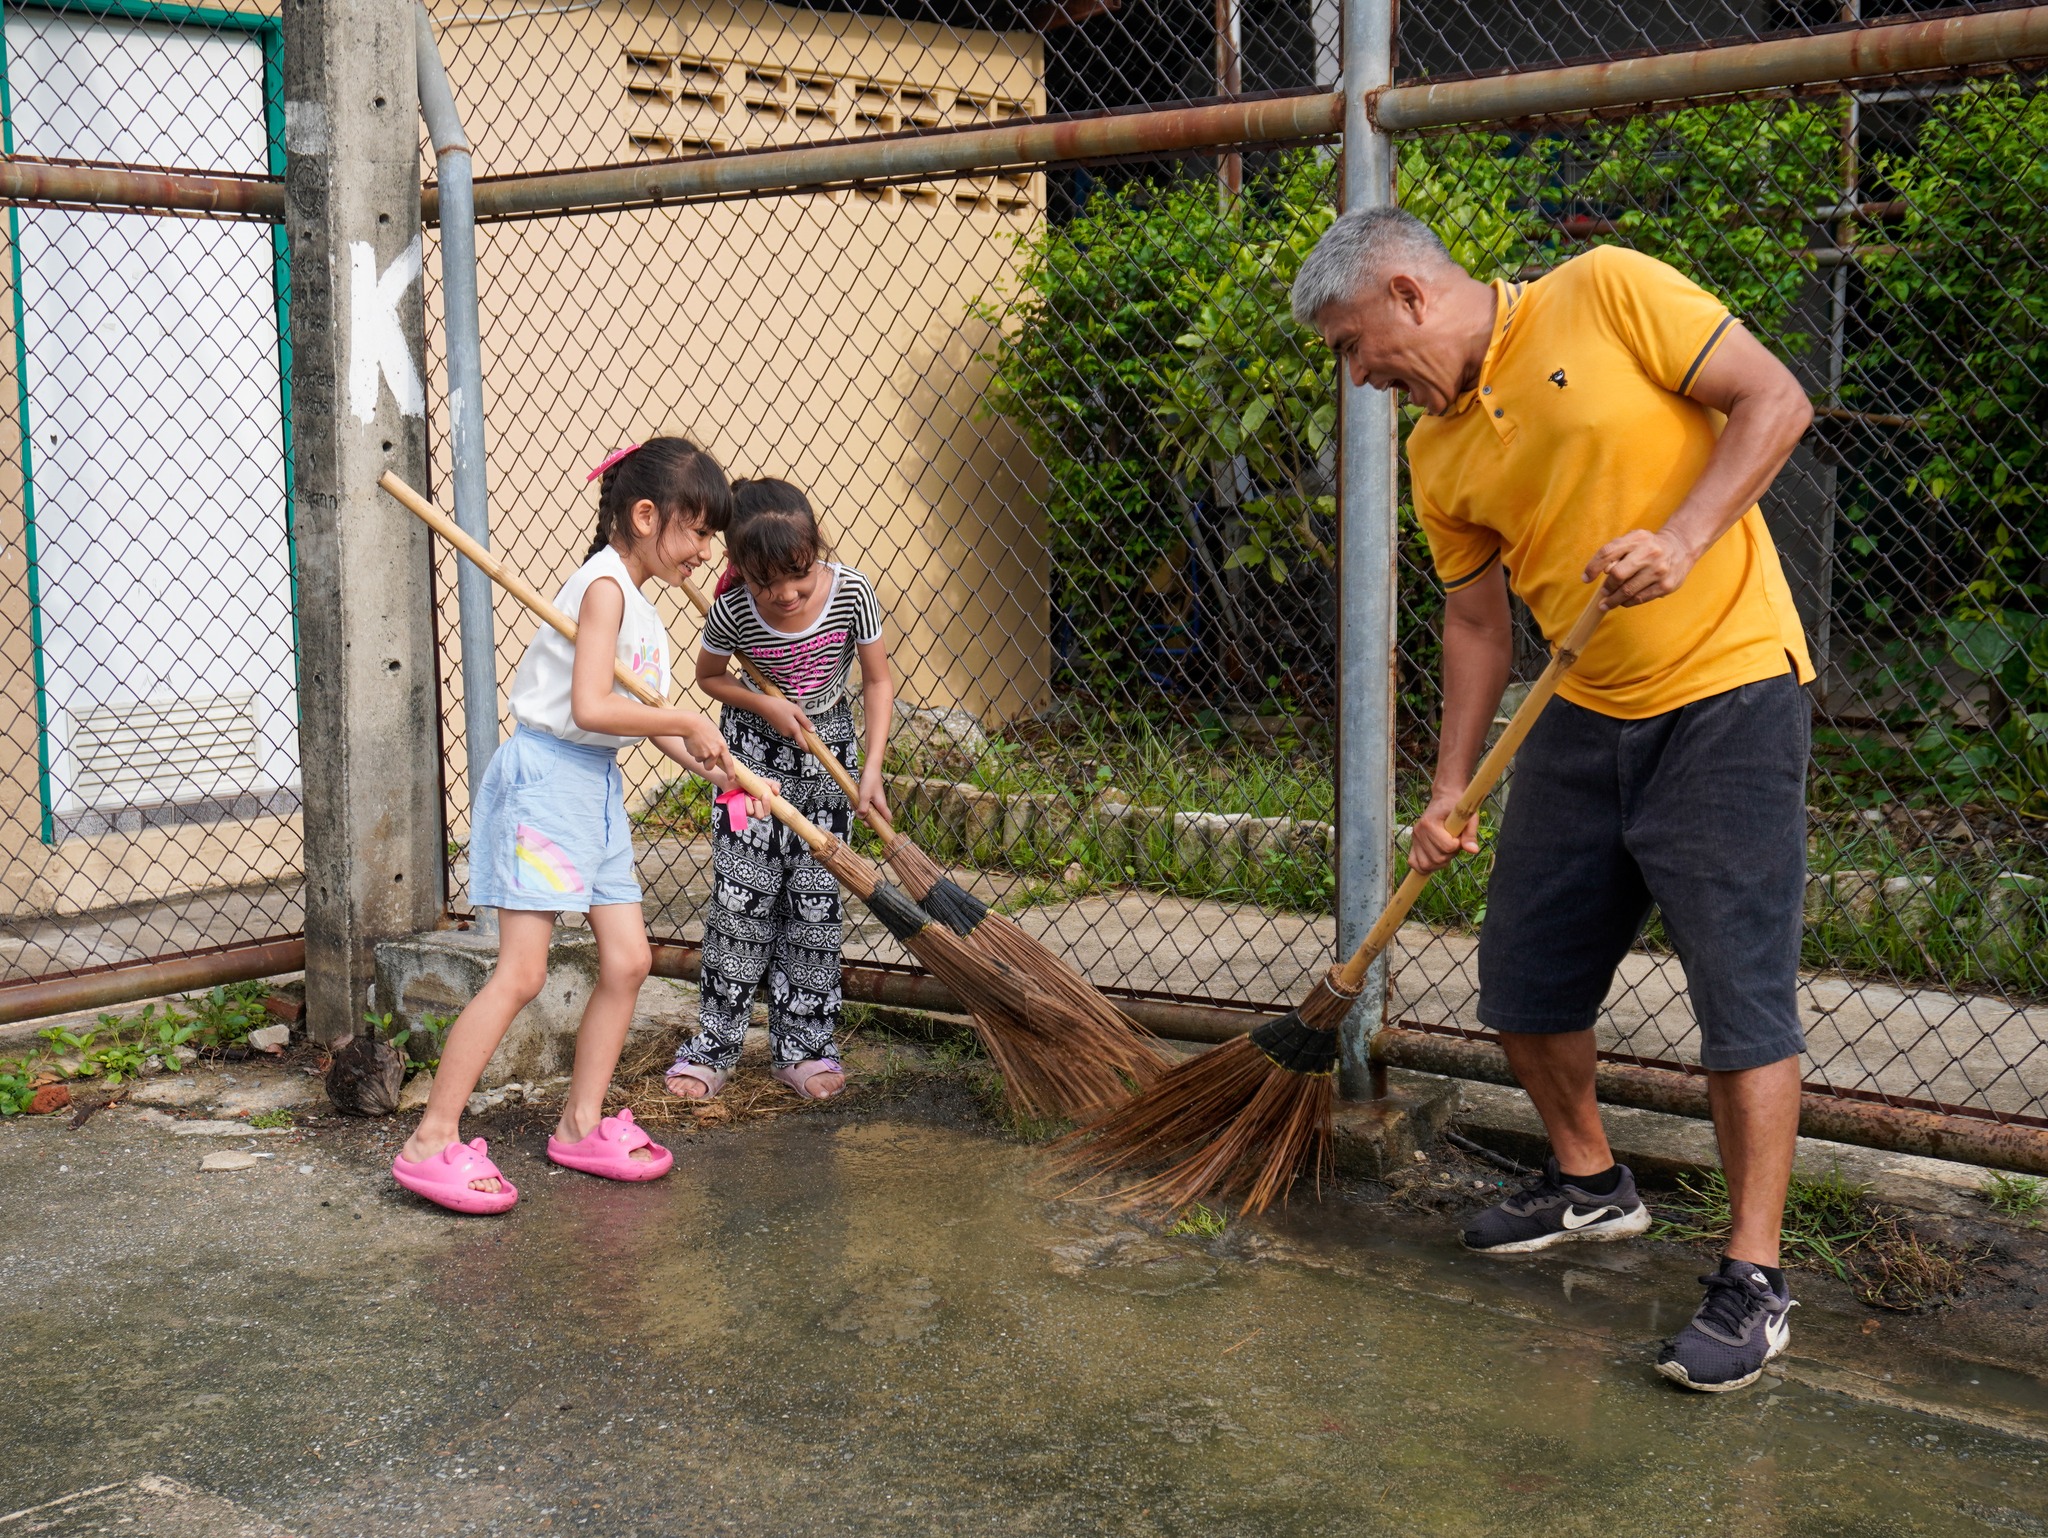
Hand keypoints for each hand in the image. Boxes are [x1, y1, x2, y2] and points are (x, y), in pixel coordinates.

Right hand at [676, 713, 728, 773]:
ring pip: (701, 760)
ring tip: (698, 743)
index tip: (731, 778)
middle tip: (704, 753)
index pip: (728, 763)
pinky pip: (694, 756)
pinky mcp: (696, 755)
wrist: (690, 724)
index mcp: (722, 746)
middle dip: (707, 763)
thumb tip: (717, 751)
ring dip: (699, 755)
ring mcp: (705, 755)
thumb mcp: (716, 734)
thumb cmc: (703, 726)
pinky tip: (693, 743)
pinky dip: (693, 751)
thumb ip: (718, 745)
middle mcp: (715, 752)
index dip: (730, 772)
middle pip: (710, 766)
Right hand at [760, 696, 813, 744]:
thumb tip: (812, 730)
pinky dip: (790, 723)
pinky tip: (786, 714)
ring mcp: (782, 732)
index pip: (802, 744)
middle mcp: (788, 734)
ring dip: (795, 724)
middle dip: (801, 728)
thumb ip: (805, 721)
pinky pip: (788, 728)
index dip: (808, 749)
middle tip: (800, 717)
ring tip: (791, 712)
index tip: (813, 751)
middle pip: (799, 735)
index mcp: (793, 730)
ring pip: (793, 731)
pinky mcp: (779, 729)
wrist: (763, 706)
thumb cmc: (780, 706)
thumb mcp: (796, 711)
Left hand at [857, 765, 889, 824]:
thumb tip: (861, 818)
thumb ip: (863, 808)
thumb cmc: (870, 781)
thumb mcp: (864, 796)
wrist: (870, 768)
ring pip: (867, 810)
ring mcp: (875, 800)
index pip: (888, 818)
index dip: (883, 825)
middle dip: (866, 817)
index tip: (875, 827)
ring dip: (860, 809)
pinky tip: (854, 798)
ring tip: (855, 803)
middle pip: (875, 817)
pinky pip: (864, 804)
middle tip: (859, 814)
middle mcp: (879, 804)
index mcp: (881, 805)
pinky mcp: (870, 797)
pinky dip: (858, 803)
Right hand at [1409, 787, 1479, 873]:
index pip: (1447, 847)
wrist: (1445, 798)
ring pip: (1426, 865)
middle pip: (1437, 858)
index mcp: (1430, 823)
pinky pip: (1414, 863)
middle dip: (1450, 855)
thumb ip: (1470, 834)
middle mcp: (1418, 832)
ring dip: (1440, 862)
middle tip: (1455, 843)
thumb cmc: (1457, 805)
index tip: (1459, 835)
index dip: (1458, 845)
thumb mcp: (1468, 816)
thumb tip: (1473, 851)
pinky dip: (1425, 866)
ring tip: (1446, 851)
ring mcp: (1414, 839)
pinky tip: (1436, 860)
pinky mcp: (1413, 844)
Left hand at [1583, 528, 1698, 607]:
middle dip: (1607, 587)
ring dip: (1614, 600)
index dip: (1593, 567)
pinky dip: (1627, 602)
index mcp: (1637, 539)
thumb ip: (1616, 552)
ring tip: (1607, 603)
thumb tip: (1603, 572)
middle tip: (1603, 593)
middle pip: (1617, 575)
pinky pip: (1640, 599)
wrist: (1681, 547)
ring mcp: (1659, 570)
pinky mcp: (1666, 585)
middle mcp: (1649, 553)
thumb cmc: (1648, 546)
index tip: (1586, 579)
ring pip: (1628, 591)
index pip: (1607, 552)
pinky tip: (1624, 602)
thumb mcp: (1633, 540)